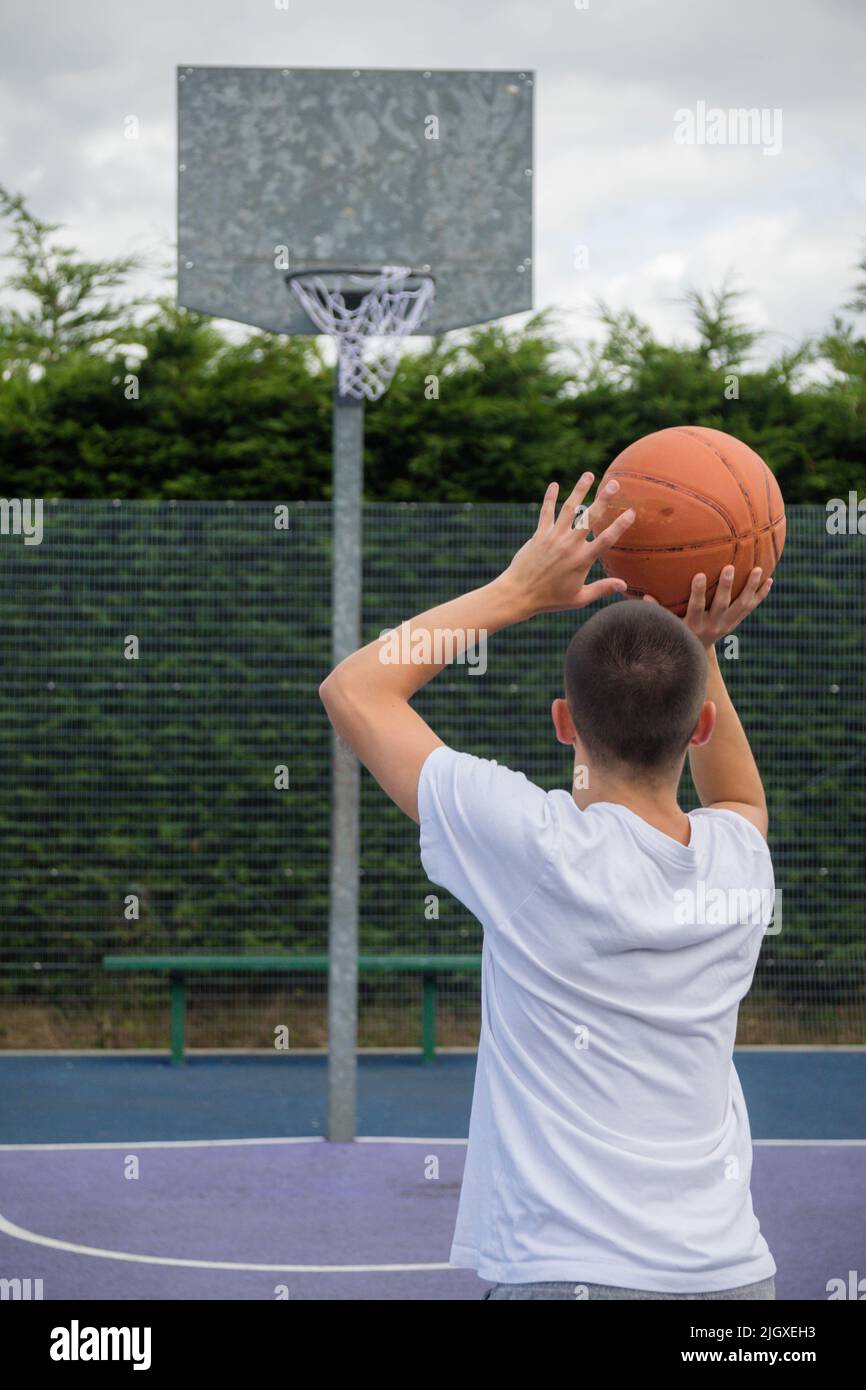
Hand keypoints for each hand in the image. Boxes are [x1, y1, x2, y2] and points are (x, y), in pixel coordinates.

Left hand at [504, 475, 634, 615]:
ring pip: (569, 509)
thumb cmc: (550, 599)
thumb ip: (602, 589)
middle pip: (590, 517)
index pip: (606, 539)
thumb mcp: (579, 598)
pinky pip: (546, 512)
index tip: (631, 512)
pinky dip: (549, 498)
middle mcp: (569, 545)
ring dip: (579, 490)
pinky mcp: (539, 535)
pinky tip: (554, 484)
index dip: (620, 525)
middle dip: (603, 499)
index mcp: (582, 560)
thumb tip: (624, 585)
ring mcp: (553, 537)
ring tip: (589, 474)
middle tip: (614, 482)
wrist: (519, 594)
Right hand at [647, 566, 773, 646]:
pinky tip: (769, 580)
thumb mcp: (666, 625)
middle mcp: (713, 625)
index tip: (699, 574)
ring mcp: (727, 624)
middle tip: (730, 567)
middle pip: (722, 605)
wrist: (696, 654)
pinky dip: (761, 594)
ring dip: (751, 588)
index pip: (696, 606)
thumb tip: (643, 596)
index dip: (698, 592)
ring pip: (742, 606)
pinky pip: (751, 608)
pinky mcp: (736, 623)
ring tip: (759, 570)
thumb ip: (657, 611)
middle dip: (726, 587)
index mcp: (694, 624)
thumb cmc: (676, 633)